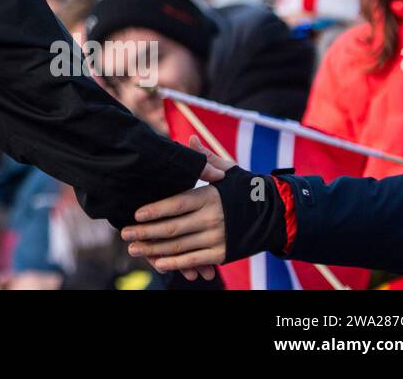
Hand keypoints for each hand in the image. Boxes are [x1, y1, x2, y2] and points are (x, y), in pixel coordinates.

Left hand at [120, 136, 233, 278]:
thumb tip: (190, 140)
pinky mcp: (223, 254)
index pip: (176, 204)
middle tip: (125, 233)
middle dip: (146, 232)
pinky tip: (158, 264)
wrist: (277, 215)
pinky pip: (195, 260)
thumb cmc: (246, 189)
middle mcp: (212, 219)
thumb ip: (205, 159)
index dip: (155, 210)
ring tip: (133, 249)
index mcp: (209, 197)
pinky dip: (176, 264)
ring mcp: (217, 238)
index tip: (136, 214)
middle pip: (173, 228)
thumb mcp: (228, 170)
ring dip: (154, 250)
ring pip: (180, 247)